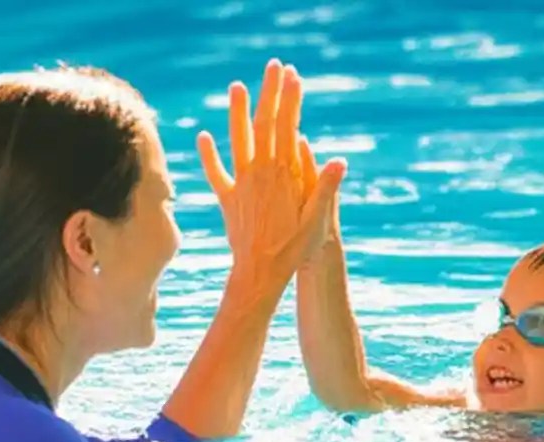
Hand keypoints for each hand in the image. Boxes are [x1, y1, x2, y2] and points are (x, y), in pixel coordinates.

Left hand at [197, 59, 346, 292]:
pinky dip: (209, 155)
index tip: (293, 76)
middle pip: (263, 125)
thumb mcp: (316, 220)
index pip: (287, 127)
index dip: (290, 100)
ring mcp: (240, 184)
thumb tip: (340, 161)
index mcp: (282, 175)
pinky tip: (203, 136)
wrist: (259, 273)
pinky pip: (215, 173)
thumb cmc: (293, 250)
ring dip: (237, 112)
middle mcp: (259, 173)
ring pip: (237, 141)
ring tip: (237, 86)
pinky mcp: (227, 199)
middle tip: (273, 66)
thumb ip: (325, 189)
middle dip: (269, 93)